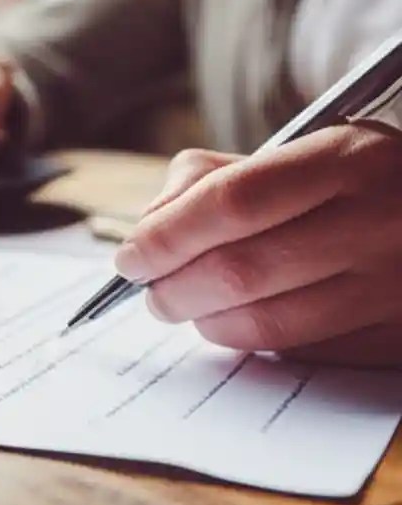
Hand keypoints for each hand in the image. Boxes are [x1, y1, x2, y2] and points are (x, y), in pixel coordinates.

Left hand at [115, 123, 401, 365]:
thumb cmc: (347, 179)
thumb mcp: (291, 151)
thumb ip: (208, 180)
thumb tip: (148, 233)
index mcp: (348, 159)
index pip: (232, 202)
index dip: (167, 236)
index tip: (130, 258)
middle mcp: (380, 222)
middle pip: (241, 271)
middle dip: (174, 288)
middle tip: (152, 292)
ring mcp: (396, 285)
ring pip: (270, 324)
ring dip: (207, 322)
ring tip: (189, 307)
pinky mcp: (400, 335)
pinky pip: (305, 353)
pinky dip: (257, 342)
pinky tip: (243, 321)